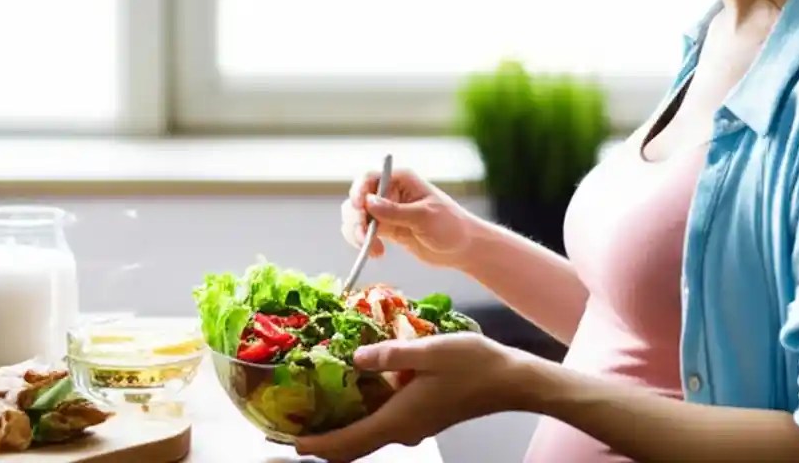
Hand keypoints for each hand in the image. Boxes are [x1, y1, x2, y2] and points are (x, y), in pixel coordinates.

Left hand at [294, 333, 527, 461]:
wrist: (510, 381)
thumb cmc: (474, 365)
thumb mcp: (430, 351)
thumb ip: (389, 354)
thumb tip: (355, 356)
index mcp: (399, 419)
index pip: (348, 442)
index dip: (316, 444)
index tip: (288, 442)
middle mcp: (402, 430)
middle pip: (354, 446)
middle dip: (322, 441)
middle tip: (292, 426)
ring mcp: (413, 426)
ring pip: (367, 437)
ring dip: (341, 429)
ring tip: (315, 409)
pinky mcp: (421, 418)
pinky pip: (382, 425)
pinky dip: (361, 419)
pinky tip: (354, 395)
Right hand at [340, 167, 478, 267]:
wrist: (462, 248)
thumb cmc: (451, 225)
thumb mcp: (424, 217)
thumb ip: (395, 211)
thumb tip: (368, 202)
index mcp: (401, 180)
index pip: (369, 178)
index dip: (358, 190)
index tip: (359, 207)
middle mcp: (390, 192)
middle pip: (358, 199)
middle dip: (357, 219)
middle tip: (365, 238)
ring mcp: (386, 212)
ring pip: (357, 217)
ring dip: (357, 233)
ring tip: (373, 250)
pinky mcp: (386, 229)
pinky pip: (364, 232)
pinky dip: (363, 243)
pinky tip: (376, 253)